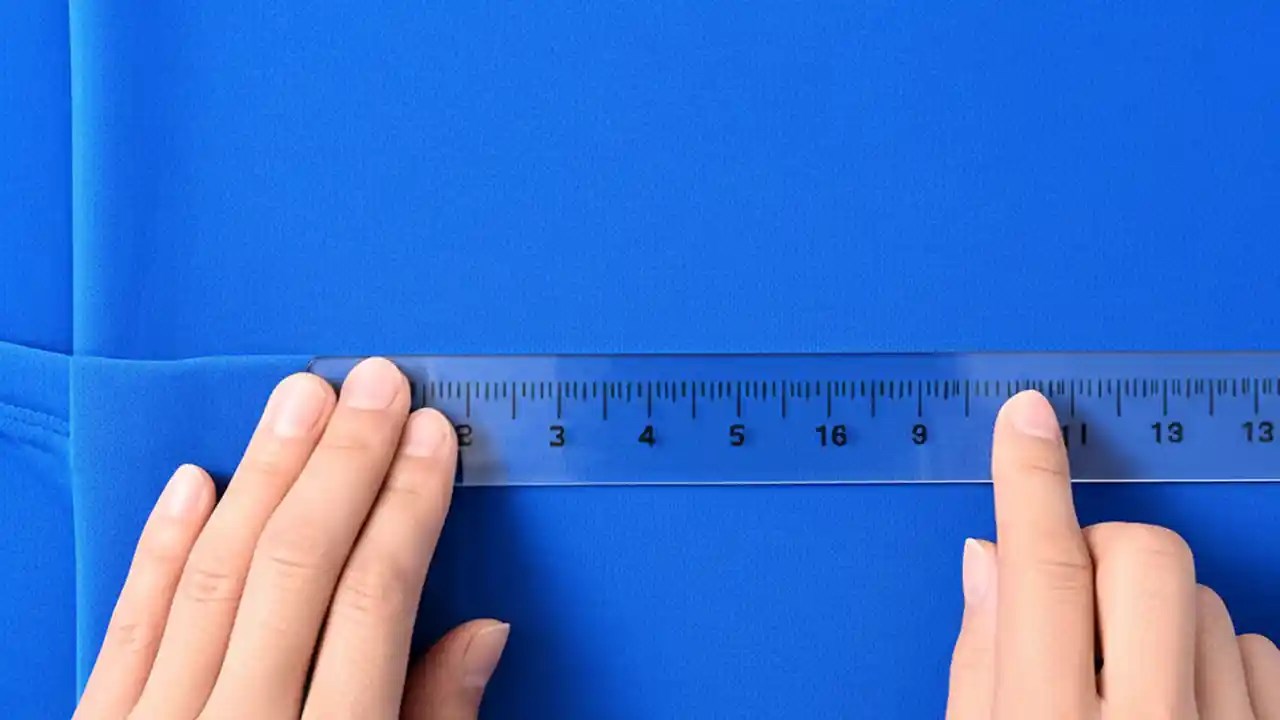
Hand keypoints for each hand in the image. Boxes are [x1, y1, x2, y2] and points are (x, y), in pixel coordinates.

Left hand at [75, 358, 506, 718]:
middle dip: (347, 460)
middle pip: (299, 562)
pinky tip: (195, 481)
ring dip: (265, 473)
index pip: (376, 597)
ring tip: (301, 401)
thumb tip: (484, 633)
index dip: (409, 505)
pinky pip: (132, 620)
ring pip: (217, 571)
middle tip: (376, 386)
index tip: (431, 441)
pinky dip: (163, 545)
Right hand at [947, 391, 1279, 718]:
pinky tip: (1187, 708)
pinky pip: (1265, 654)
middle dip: (1104, 552)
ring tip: (1132, 687)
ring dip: (1164, 621)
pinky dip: (1220, 664)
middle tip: (1076, 602)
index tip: (1025, 420)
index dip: (1030, 480)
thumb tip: (990, 559)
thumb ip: (979, 661)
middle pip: (1146, 556)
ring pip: (1209, 602)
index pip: (1043, 569)